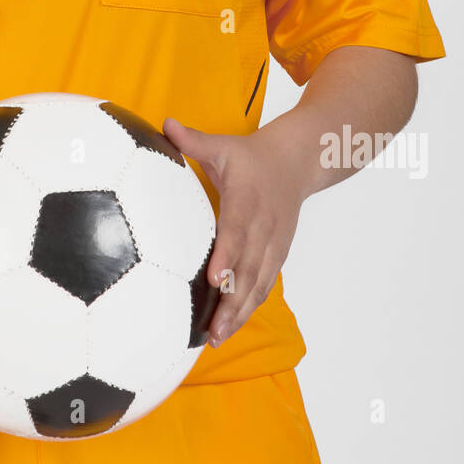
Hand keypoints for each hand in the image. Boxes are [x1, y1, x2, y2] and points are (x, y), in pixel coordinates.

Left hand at [162, 114, 312, 347]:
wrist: (299, 162)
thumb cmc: (252, 155)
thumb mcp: (224, 144)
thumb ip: (193, 140)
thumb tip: (164, 124)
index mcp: (248, 200)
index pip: (237, 231)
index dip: (227, 255)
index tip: (213, 278)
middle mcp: (264, 226)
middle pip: (250, 268)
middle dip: (232, 300)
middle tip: (211, 329)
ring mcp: (274, 243)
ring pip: (259, 283)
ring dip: (240, 312)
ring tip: (216, 338)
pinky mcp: (278, 254)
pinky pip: (264, 284)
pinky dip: (248, 307)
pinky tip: (229, 328)